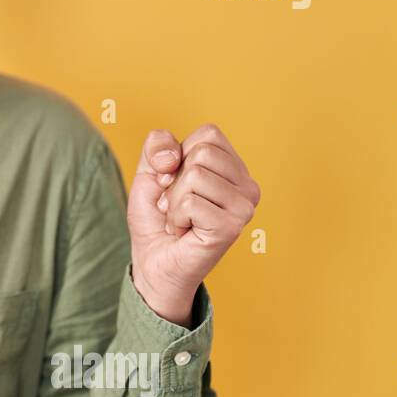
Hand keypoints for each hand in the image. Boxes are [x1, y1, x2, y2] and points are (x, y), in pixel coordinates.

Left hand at [127, 124, 259, 323]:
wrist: (153, 262)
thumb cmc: (157, 218)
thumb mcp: (149, 171)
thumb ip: (158, 146)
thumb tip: (173, 157)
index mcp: (234, 168)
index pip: (209, 134)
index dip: (179, 155)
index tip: (174, 181)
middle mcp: (247, 186)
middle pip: (202, 152)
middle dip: (176, 179)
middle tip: (179, 205)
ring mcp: (244, 207)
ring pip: (194, 175)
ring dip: (174, 201)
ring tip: (182, 219)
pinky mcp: (232, 227)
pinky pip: (189, 202)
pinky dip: (175, 217)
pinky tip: (184, 231)